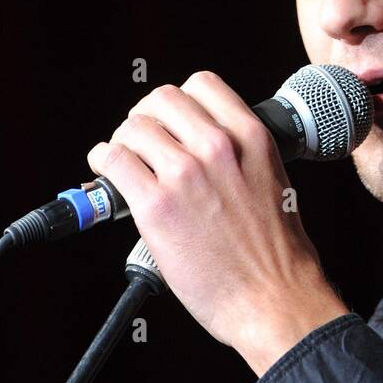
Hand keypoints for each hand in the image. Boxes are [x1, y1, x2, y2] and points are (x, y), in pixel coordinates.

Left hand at [86, 71, 350, 375]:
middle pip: (161, 100)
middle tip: (143, 141)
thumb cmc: (278, 254)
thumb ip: (242, 157)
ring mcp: (185, 175)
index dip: (180, 102)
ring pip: (132, 128)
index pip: (202, 85)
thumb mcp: (274, 182)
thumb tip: (203, 148)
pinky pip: (113, 162)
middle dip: (147, 117)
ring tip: (124, 163)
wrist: (274, 298)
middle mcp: (217, 147)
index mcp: (252, 138)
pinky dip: (104, 164)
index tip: (172, 120)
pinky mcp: (156, 207)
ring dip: (123, 143)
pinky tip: (109, 177)